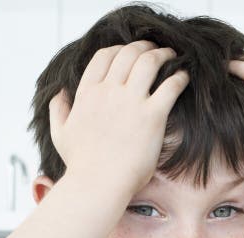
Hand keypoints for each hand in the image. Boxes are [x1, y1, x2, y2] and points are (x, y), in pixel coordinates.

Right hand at [48, 40, 188, 192]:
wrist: (98, 184)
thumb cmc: (81, 165)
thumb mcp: (60, 134)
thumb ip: (58, 110)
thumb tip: (59, 93)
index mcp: (87, 93)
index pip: (104, 56)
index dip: (120, 49)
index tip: (130, 52)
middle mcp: (108, 91)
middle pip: (129, 53)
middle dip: (144, 46)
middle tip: (155, 49)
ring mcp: (131, 102)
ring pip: (149, 62)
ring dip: (163, 55)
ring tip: (173, 56)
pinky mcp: (152, 115)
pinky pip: (171, 85)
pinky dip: (180, 76)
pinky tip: (185, 76)